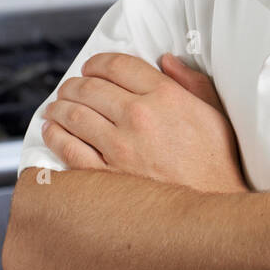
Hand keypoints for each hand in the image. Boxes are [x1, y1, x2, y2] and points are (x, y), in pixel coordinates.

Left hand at [40, 51, 248, 192]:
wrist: (214, 209)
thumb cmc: (218, 162)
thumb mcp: (214, 112)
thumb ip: (190, 82)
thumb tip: (166, 61)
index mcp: (165, 96)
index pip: (118, 65)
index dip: (98, 62)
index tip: (91, 67)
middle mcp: (138, 117)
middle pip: (90, 87)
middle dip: (75, 83)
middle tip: (71, 87)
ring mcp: (119, 147)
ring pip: (74, 114)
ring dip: (59, 106)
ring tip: (56, 106)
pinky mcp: (106, 176)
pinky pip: (68, 149)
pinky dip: (55, 135)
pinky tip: (52, 130)